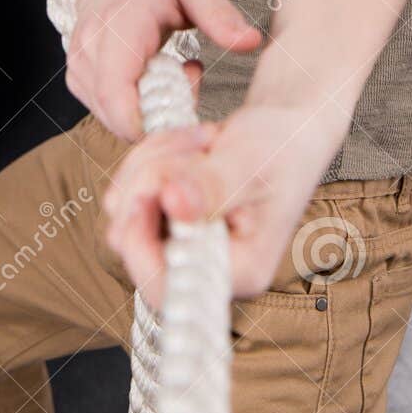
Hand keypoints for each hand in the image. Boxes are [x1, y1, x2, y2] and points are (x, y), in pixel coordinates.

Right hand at [66, 0, 263, 140]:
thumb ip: (220, 14)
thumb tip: (251, 43)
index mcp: (118, 26)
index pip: (117, 96)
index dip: (152, 125)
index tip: (192, 117)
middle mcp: (89, 49)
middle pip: (120, 117)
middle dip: (163, 115)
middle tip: (192, 76)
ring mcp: (77, 65)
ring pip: (114, 119)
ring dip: (150, 109)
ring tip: (174, 69)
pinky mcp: (77, 77)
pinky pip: (107, 112)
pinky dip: (135, 104)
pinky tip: (154, 74)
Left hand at [102, 102, 333, 307]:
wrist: (285, 128)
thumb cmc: (282, 148)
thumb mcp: (251, 163)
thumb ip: (212, 186)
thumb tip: (174, 203)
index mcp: (238, 270)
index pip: (166, 284)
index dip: (140, 241)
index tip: (148, 192)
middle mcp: (206, 264)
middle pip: (134, 240)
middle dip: (152, 180)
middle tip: (198, 143)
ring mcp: (181, 241)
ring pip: (125, 208)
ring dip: (154, 160)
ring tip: (204, 139)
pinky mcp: (165, 217)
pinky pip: (129, 189)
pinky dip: (151, 156)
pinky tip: (190, 143)